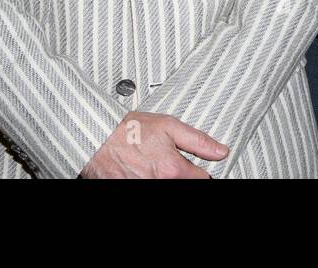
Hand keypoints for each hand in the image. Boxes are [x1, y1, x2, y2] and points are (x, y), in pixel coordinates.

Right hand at [80, 111, 228, 177]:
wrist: (97, 136)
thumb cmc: (129, 130)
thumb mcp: (168, 126)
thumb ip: (198, 141)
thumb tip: (220, 151)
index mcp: (173, 169)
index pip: (201, 180)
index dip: (199, 171)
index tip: (194, 166)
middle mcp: (159, 184)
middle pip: (181, 184)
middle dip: (177, 174)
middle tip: (163, 161)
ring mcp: (143, 189)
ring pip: (164, 186)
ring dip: (161, 176)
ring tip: (149, 163)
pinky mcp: (128, 191)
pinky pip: (145, 188)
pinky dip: (144, 178)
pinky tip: (139, 170)